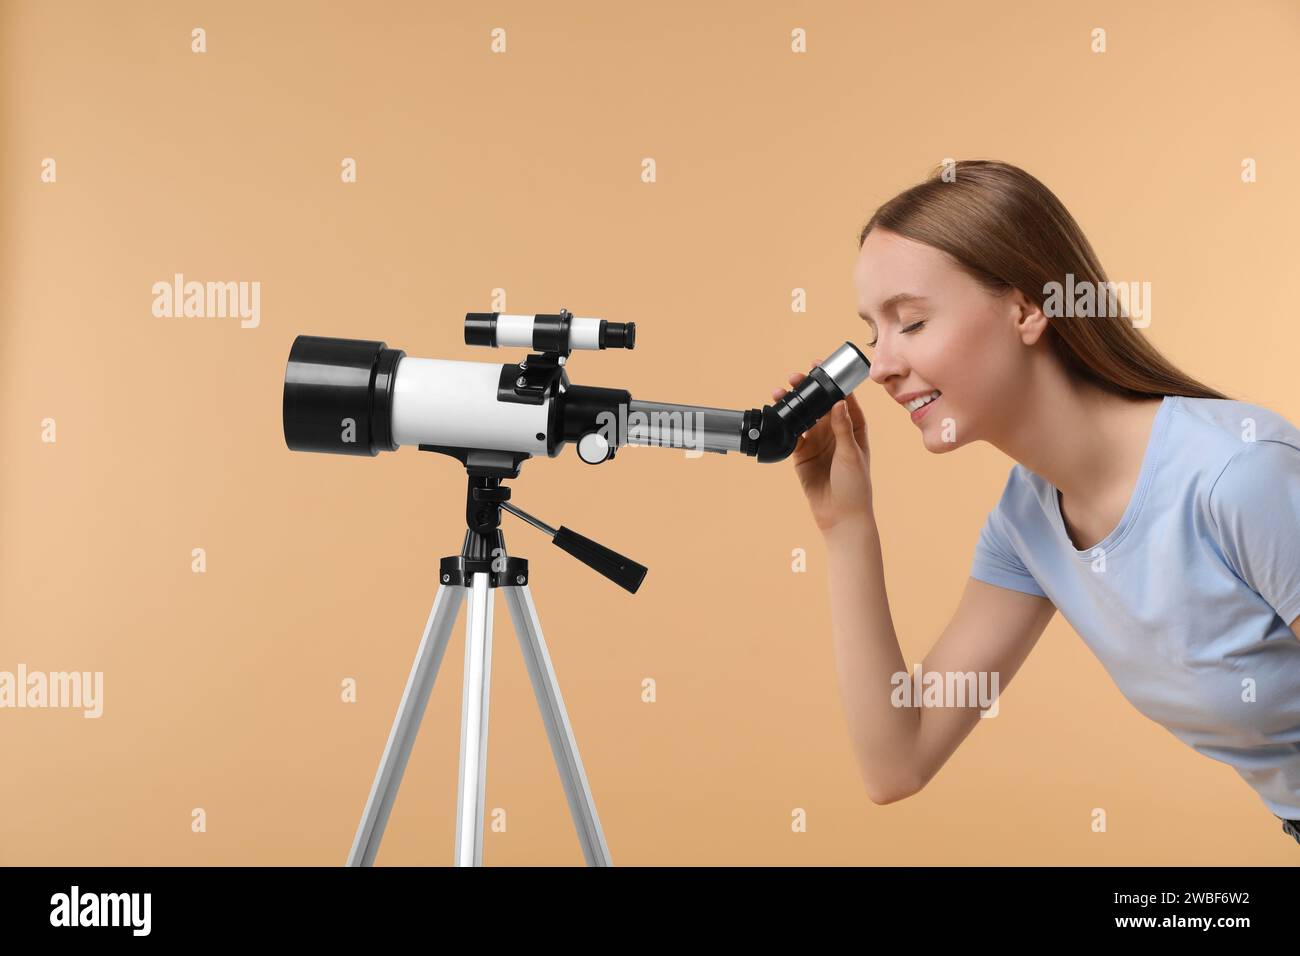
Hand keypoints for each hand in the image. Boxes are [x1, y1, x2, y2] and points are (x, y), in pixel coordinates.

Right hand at [772, 365, 874, 535]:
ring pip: (803, 416)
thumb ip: (843, 428)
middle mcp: (835, 432)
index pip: (843, 399)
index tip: (822, 367)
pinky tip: (776, 414)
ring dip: (793, 404)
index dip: (832, 383)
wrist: (840, 515)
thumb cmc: (855, 486)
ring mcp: (818, 442)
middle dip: (808, 389)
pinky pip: (791, 435)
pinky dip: (784, 424)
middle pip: (820, 404)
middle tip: (796, 377)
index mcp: (854, 428)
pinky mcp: (802, 455)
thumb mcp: (851, 454)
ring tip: (780, 391)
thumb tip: (839, 402)